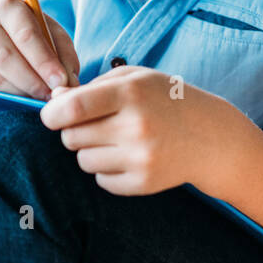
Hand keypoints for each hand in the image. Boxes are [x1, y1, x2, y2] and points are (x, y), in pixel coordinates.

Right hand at [0, 0, 80, 98]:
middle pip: (5, 56)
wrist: (10, 42)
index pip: (25, 35)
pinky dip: (6, 97)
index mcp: (8, 7)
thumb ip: (64, 57)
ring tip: (39, 99)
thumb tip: (68, 84)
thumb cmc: (38, 39)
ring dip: (20, 92)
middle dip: (31, 80)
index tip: (60, 81)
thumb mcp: (55, 38)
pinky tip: (22, 99)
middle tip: (50, 96)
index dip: (44, 61)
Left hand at [38, 64, 245, 195]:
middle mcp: (136, 127)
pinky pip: (101, 180)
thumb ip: (91, 88)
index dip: (52, 114)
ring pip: (83, 161)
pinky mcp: (144, 183)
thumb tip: (53, 103)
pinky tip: (128, 157)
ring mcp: (141, 158)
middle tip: (95, 125)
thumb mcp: (135, 79)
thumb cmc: (165, 100)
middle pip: (72, 137)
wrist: (212, 137)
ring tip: (116, 140)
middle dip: (73, 131)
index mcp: (131, 94)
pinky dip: (107, 170)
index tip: (50, 116)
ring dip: (90, 151)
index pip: (73, 109)